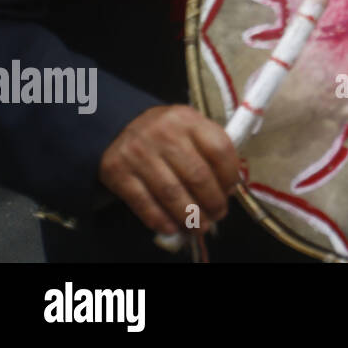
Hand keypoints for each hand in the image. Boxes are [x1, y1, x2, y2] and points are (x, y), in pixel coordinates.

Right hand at [98, 105, 239, 235]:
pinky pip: (143, 202)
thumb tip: (226, 190)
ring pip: (171, 193)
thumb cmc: (166, 133)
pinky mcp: (117, 172)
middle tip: (218, 215)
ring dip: (189, 216)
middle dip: (212, 202)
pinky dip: (160, 220)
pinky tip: (172, 228)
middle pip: (197, 175)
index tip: (230, 192)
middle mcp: (163, 133)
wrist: (119, 126)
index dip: (229, 175)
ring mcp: (138, 153)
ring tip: (199, 227)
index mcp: (188, 119)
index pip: (218, 149)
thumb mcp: (190, 128)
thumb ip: (209, 151)